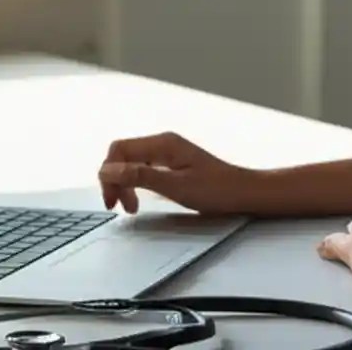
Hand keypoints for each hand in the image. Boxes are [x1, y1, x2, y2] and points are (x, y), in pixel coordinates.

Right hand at [98, 132, 255, 214]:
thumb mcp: (175, 186)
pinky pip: (143, 168)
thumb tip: (108, 170)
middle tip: (118, 207)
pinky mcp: (172, 163)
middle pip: (122, 155)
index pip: (119, 150)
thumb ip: (140, 176)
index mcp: (163, 143)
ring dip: (125, 184)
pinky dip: (136, 183)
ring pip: (131, 163)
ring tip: (131, 207)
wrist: (243, 192)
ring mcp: (168, 152)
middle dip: (115, 180)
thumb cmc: (216, 190)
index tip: (112, 200)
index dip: (109, 174)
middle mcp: (163, 143)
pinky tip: (141, 199)